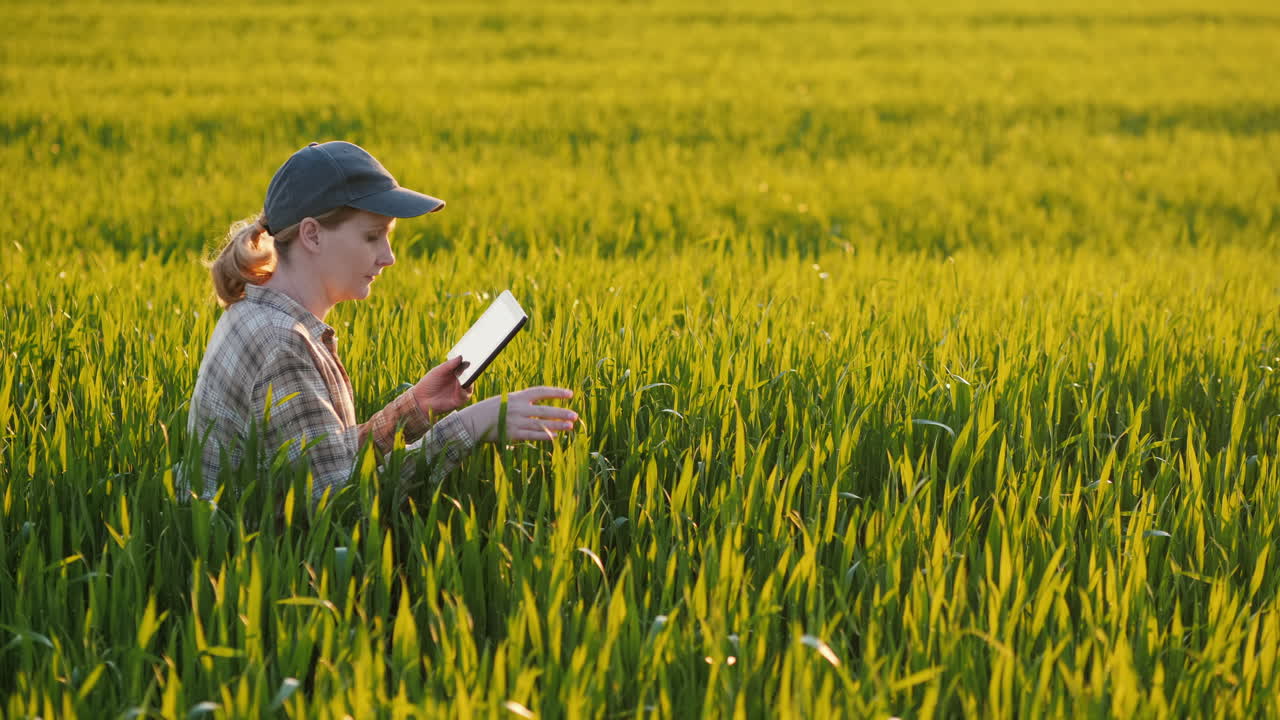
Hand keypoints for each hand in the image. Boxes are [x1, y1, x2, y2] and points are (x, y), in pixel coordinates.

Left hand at [412, 356, 473, 418]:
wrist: (421, 399)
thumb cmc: (429, 383)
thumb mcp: (439, 371)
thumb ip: (450, 364)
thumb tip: (461, 356)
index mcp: (455, 373)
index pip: (466, 366)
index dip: (470, 362)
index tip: (473, 355)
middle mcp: (459, 382)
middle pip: (470, 376)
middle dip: (473, 371)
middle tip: (474, 365)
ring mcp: (460, 391)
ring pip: (470, 385)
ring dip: (468, 381)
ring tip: (464, 376)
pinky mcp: (459, 401)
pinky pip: (465, 395)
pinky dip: (462, 390)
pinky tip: (458, 386)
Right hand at [457, 386, 577, 442]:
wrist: (472, 421)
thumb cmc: (490, 410)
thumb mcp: (506, 400)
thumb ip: (523, 403)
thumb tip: (542, 408)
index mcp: (517, 396)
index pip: (541, 391)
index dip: (556, 392)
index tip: (570, 393)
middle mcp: (518, 408)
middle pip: (545, 410)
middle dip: (561, 412)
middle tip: (575, 415)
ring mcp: (516, 421)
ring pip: (541, 424)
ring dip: (557, 425)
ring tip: (570, 426)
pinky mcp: (512, 434)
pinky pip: (532, 435)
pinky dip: (544, 436)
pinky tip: (555, 436)